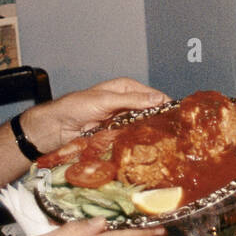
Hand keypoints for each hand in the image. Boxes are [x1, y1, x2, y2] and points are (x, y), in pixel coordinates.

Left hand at [21, 78, 167, 153]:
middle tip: (176, 131)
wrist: (56, 128)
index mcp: (125, 88)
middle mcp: (126, 103)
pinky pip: (132, 137)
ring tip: (167, 141)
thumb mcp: (107, 100)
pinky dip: (139, 141)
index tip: (179, 115)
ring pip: (143, 125)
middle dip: (161, 120)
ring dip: (151, 132)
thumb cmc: (76, 107)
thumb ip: (133, 100)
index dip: (166, 104)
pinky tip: (148, 147)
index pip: (153, 95)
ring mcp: (121, 120)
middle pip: (150, 111)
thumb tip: (159, 98)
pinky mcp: (116, 135)